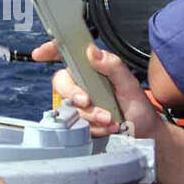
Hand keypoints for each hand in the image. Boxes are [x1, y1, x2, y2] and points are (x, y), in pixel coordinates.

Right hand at [30, 40, 161, 139]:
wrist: (143, 132)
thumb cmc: (137, 106)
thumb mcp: (129, 83)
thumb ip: (112, 65)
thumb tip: (92, 51)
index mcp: (92, 69)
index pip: (68, 56)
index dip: (51, 51)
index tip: (40, 54)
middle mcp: (83, 84)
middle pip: (62, 83)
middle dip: (73, 94)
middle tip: (88, 101)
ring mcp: (81, 104)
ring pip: (70, 107)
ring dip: (91, 115)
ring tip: (111, 119)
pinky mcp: (82, 122)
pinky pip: (77, 125)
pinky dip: (94, 127)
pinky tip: (108, 127)